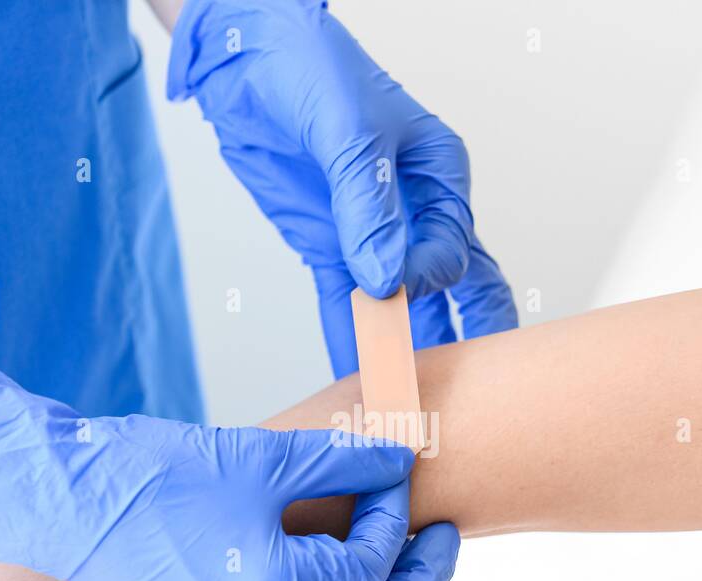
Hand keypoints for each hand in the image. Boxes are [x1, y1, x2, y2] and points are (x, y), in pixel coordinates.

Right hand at [0, 365, 459, 580]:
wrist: (61, 506)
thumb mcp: (260, 459)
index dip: (394, 513)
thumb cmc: (153, 477)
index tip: (396, 475)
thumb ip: (342, 462)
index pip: (371, 564)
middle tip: (439, 542)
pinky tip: (312, 563)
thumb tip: (397, 458)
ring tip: (381, 546)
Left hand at [169, 0, 517, 376]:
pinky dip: (349, 341)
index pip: (452, 250)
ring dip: (399, 352)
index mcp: (439, 178)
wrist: (243, 59)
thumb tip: (384, 280)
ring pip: (401, 309)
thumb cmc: (310, 67)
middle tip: (453, 394)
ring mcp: (372, 236)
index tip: (394, 286)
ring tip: (399, 400)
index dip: (427, 278)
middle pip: (454, 290)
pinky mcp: (329, 250)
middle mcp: (416, 214)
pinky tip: (353, 379)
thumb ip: (367, 206)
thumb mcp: (347, 128)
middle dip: (458, 343)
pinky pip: (343, 306)